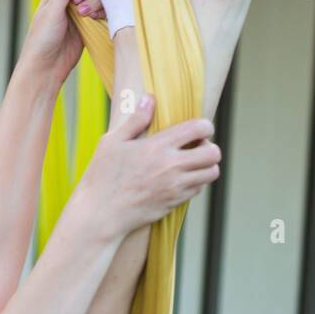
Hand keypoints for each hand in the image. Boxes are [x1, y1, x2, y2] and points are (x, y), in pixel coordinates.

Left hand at [20, 0, 102, 82]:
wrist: (45, 69)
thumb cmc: (41, 39)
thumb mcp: (51, 11)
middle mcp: (69, 1)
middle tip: (80, 4)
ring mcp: (80, 14)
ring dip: (96, 2)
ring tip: (86, 15)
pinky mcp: (88, 27)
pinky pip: (101, 13)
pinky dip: (102, 13)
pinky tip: (95, 19)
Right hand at [81, 95, 220, 238]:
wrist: (101, 214)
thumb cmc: (102, 176)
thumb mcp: (112, 142)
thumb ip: (135, 120)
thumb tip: (149, 99)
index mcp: (158, 146)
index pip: (199, 128)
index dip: (205, 126)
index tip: (198, 130)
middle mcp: (171, 166)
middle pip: (213, 153)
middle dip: (210, 147)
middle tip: (197, 148)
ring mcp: (175, 187)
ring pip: (211, 173)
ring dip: (206, 166)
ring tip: (192, 164)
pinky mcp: (174, 203)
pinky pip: (198, 190)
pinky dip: (195, 183)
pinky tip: (180, 179)